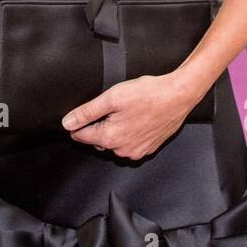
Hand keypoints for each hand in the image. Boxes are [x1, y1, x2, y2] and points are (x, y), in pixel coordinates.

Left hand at [61, 73, 197, 160]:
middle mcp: (122, 150)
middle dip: (98, 126)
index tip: (82, 115)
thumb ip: (87, 112)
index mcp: (110, 138)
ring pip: (114, 143)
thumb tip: (68, 122)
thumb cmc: (149, 94)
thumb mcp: (111, 98)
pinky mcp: (148, 148)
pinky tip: (135, 119)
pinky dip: (128, 133)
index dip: (78, 124)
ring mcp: (136, 151)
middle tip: (110, 108)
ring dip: (114, 130)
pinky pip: (130, 144)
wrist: (177, 96)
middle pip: (97, 140)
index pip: (81, 136)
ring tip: (125, 112)